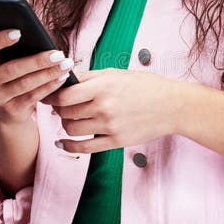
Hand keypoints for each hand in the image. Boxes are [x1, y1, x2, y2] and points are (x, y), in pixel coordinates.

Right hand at [0, 29, 74, 125]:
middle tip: (59, 54)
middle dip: (38, 61)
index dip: (0, 39)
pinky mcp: (10, 110)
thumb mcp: (10, 61)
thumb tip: (42, 38)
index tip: (19, 32)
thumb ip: (18, 49)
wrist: (9, 110)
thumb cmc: (14, 75)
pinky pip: (33, 97)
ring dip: (48, 73)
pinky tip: (62, 78)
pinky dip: (50, 86)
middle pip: (12, 68)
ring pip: (25, 84)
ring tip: (66, 65)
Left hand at [42, 68, 180, 152]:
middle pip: (65, 112)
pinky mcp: (115, 142)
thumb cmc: (146, 86)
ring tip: (70, 118)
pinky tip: (62, 142)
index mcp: (103, 86)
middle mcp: (104, 107)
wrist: (172, 106)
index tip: (50, 94)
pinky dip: (68, 146)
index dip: (52, 95)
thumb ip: (89, 77)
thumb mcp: (116, 74)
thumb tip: (65, 80)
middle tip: (60, 106)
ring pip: (71, 129)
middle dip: (59, 109)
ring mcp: (109, 126)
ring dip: (66, 124)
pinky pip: (84, 148)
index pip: (64, 95)